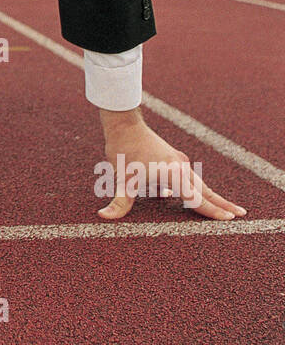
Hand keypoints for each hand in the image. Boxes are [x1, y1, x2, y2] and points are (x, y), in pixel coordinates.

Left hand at [96, 111, 245, 221]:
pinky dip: (195, 188)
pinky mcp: (171, 158)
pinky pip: (187, 178)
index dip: (213, 211)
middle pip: (206, 190)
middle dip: (223, 203)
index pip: (197, 198)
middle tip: (241, 214)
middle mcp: (181, 167)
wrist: (124, 125)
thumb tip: (104, 217)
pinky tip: (190, 196)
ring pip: (198, 183)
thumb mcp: (122, 180)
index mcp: (174, 174)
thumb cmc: (124, 151)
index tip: (230, 219)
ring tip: (224, 207)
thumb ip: (118, 202)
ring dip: (210, 196)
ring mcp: (177, 162)